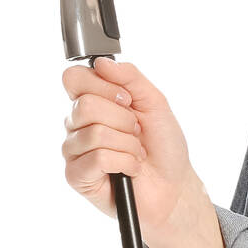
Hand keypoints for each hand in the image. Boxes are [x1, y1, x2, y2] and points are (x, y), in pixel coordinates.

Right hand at [60, 57, 205, 241]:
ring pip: (94, 133)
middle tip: (136, 132)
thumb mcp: (155, 102)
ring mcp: (74, 150)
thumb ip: (130, 78)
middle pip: (85, 105)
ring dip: (128, 144)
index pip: (74, 78)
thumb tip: (102, 62)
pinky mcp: (76, 176)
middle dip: (123, 119)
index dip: (104, 86)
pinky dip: (125, 162)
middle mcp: (77, 124)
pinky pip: (98, 158)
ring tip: (135, 152)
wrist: (174, 184)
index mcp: (92, 101)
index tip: (127, 100)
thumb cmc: (163, 145)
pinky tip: (130, 169)